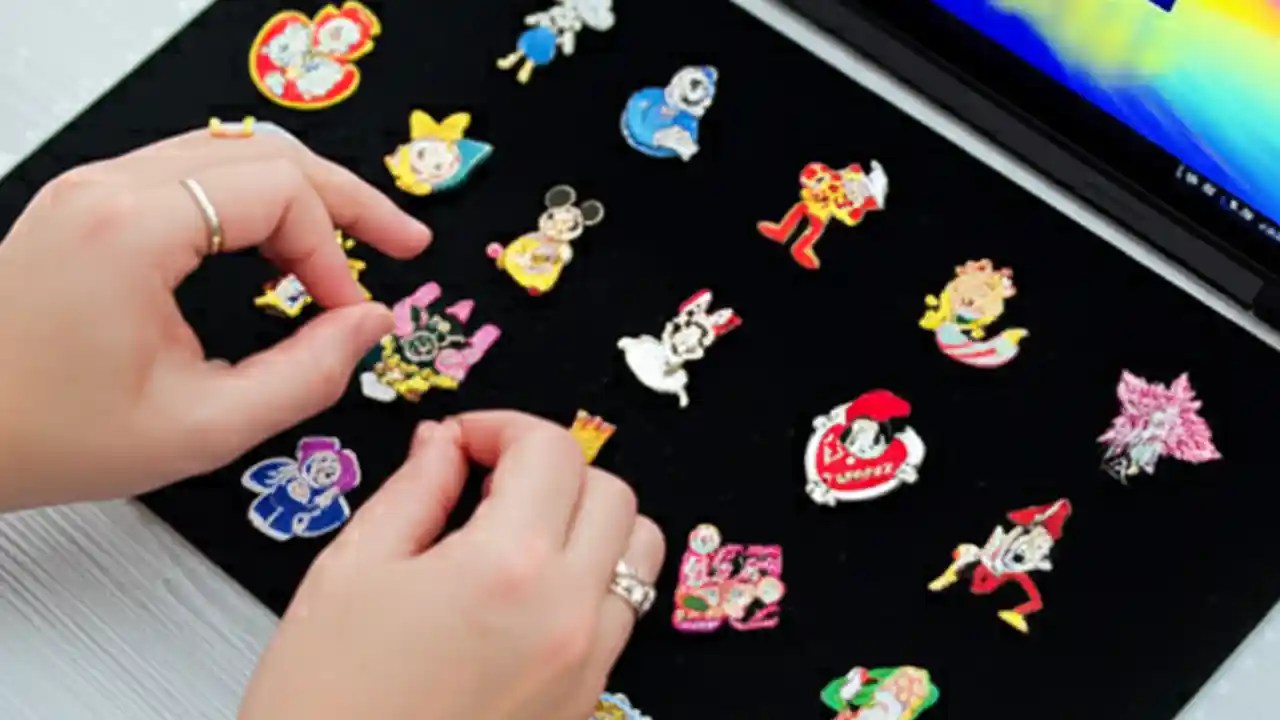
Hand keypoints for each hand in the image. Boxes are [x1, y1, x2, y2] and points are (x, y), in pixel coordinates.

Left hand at [0, 124, 431, 509]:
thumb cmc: (43, 433)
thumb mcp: (201, 428)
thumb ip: (306, 376)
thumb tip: (367, 327)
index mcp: (132, 229)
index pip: (281, 192)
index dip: (337, 250)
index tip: (348, 312)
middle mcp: (109, 188)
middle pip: (267, 151)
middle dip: (347, 199)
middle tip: (400, 243)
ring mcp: (94, 188)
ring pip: (233, 151)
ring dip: (303, 195)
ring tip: (350, 243)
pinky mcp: (89, 204)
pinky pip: (195, 173)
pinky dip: (253, 203)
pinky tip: (279, 245)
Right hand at [239, 411, 664, 719]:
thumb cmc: (326, 701)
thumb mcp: (351, 570)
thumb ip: (413, 490)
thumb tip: (444, 444)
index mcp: (509, 568)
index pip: (552, 452)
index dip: (504, 427)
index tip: (463, 441)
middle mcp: (567, 614)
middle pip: (611, 492)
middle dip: (551, 468)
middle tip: (487, 480)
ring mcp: (585, 664)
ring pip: (636, 553)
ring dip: (589, 521)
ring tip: (520, 530)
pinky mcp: (584, 701)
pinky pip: (619, 615)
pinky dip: (591, 580)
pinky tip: (527, 591)